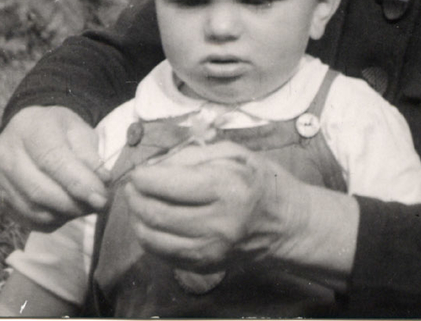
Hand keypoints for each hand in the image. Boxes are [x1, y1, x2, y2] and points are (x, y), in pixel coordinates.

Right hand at [0, 106, 108, 229]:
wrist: (28, 130)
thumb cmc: (59, 130)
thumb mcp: (79, 130)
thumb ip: (89, 154)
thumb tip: (102, 181)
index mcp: (28, 128)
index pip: (53, 160)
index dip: (78, 183)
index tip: (101, 198)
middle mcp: (5, 154)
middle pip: (39, 190)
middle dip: (73, 204)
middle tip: (98, 205)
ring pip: (32, 209)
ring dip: (64, 215)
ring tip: (85, 207)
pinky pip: (27, 220)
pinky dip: (51, 221)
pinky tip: (66, 211)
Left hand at [124, 142, 358, 285]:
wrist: (288, 225)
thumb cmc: (263, 182)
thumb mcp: (235, 154)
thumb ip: (193, 155)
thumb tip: (155, 167)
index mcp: (227, 188)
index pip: (167, 185)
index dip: (143, 177)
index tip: (138, 172)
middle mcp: (217, 223)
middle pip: (154, 213)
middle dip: (135, 197)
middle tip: (133, 187)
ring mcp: (210, 250)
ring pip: (152, 238)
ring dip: (137, 219)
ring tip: (139, 204)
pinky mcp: (204, 266)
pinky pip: (162, 254)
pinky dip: (149, 237)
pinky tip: (154, 223)